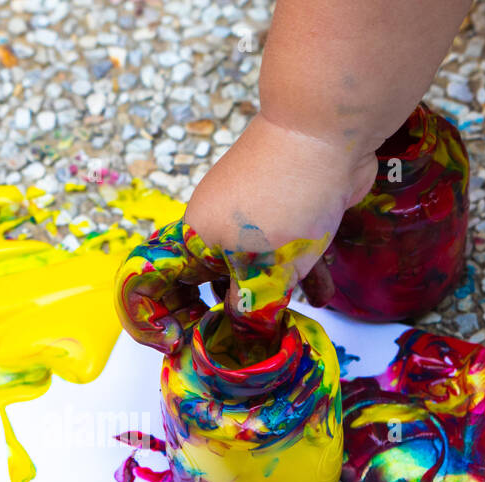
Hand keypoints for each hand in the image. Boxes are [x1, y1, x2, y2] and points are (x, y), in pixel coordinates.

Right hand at [115, 112, 377, 352]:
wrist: (327, 130)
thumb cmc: (284, 200)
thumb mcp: (266, 272)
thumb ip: (251, 315)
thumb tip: (243, 348)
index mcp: (195, 239)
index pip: (157, 284)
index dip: (161, 318)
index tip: (185, 346)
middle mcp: (216, 226)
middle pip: (209, 282)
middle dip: (227, 316)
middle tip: (245, 344)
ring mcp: (251, 215)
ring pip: (253, 269)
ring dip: (272, 298)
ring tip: (288, 326)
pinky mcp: (287, 208)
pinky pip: (285, 252)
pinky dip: (300, 274)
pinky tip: (322, 295)